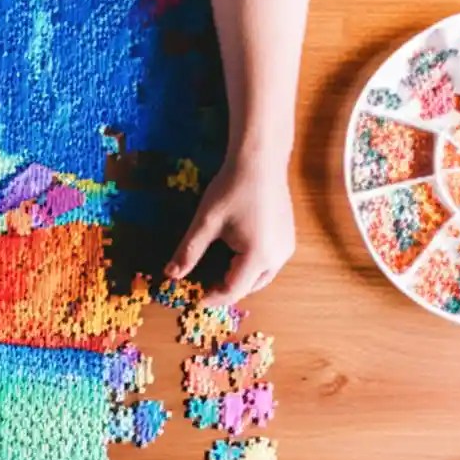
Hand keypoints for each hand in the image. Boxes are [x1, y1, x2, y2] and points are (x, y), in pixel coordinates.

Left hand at [165, 152, 295, 305]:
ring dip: (240, 280)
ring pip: (262, 277)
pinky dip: (252, 268)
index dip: (213, 298)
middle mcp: (278, 257)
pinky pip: (269, 263)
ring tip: (216, 274)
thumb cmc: (232, 188)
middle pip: (250, 287)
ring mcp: (286, 247)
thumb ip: (189, 251)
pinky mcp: (288, 238)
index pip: (233, 290)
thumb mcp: (205, 222)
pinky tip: (235, 257)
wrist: (260, 160)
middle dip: (226, 290)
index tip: (194, 299)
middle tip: (203, 286)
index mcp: (258, 256)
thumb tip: (171, 274)